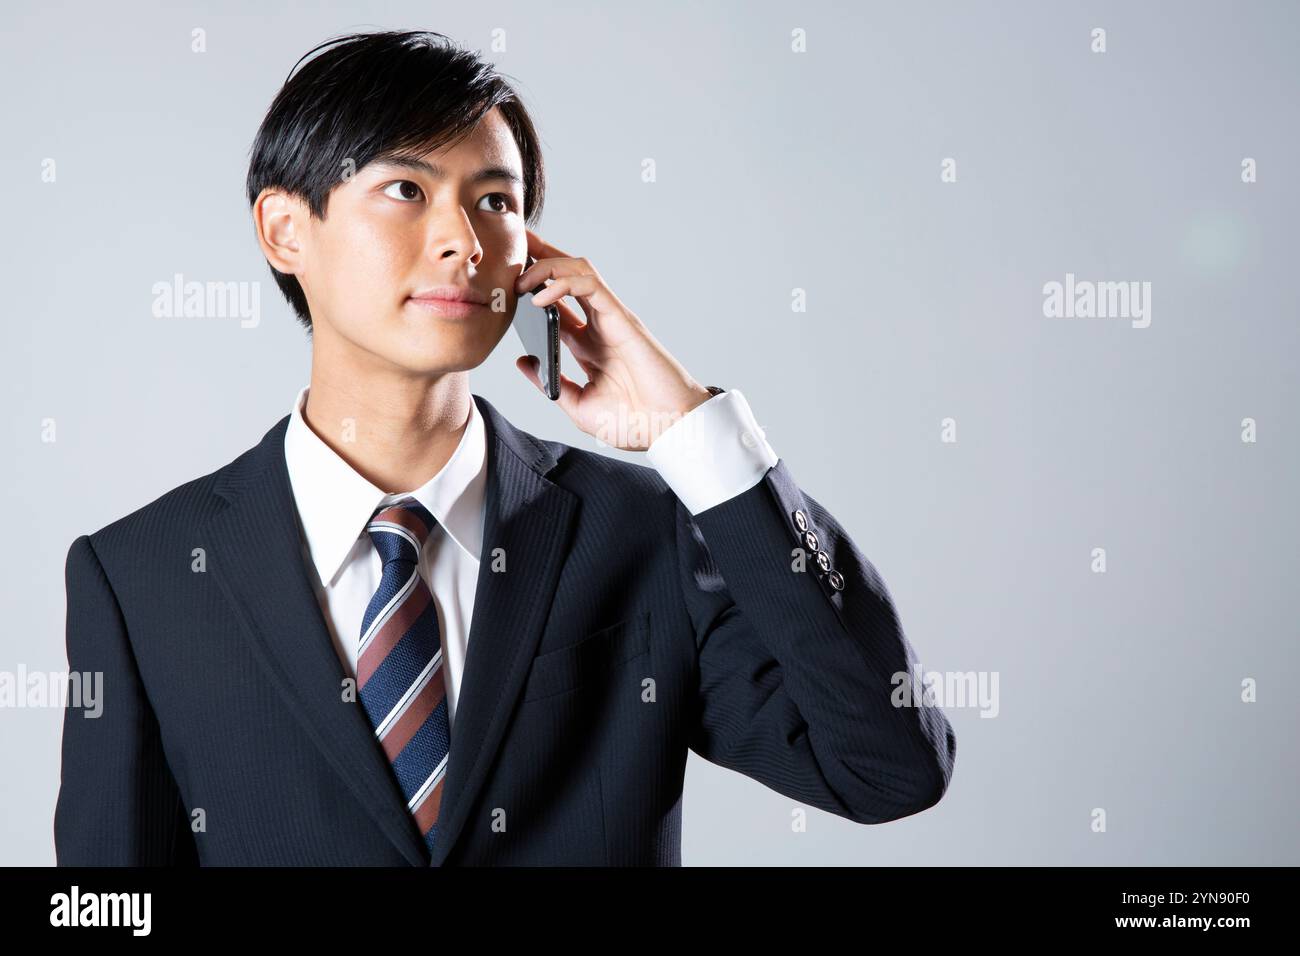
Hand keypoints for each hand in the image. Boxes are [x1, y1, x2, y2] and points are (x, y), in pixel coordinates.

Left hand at [513, 228, 713, 450]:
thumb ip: (551, 383)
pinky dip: (564, 283)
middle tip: (516, 243)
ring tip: (521, 280)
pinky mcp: (623, 319)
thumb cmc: (635, 422)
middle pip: (568, 276)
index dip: (533, 285)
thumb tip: (524, 362)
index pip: (557, 303)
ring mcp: (612, 319)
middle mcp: (600, 325)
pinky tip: (541, 297)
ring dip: (548, 266)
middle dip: (541, 255)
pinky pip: (591, 286)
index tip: (507, 279)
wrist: (668, 430)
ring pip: (579, 271)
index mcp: (589, 345)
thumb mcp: (579, 406)